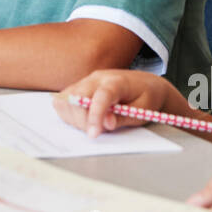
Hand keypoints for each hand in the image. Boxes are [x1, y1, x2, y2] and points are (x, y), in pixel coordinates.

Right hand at [53, 69, 170, 136]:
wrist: (147, 85)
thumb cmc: (146, 97)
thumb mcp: (142, 110)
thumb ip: (123, 117)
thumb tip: (106, 124)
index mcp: (117, 81)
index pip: (101, 95)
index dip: (95, 116)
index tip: (94, 134)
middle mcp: (97, 78)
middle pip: (77, 96)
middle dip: (81, 120)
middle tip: (95, 132)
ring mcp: (87, 81)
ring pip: (67, 98)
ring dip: (74, 117)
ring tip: (91, 125)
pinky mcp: (80, 87)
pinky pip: (64, 99)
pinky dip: (69, 113)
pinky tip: (83, 120)